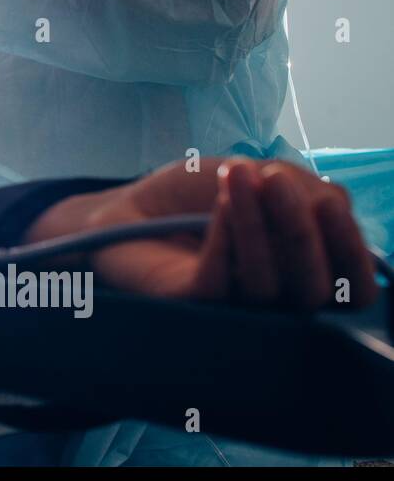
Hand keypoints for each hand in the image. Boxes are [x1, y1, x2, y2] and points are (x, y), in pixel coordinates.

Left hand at [41, 159, 378, 309]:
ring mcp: (229, 307)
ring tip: (237, 173)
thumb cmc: (197, 195)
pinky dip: (225, 239)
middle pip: (312, 288)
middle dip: (300, 229)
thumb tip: (331, 207)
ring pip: (266, 287)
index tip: (332, 203)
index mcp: (300, 274)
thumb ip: (307, 194)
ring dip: (256, 222)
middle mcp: (273, 300)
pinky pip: (217, 286)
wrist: (128, 202)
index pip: (352, 289)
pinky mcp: (185, 306)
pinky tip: (221, 201)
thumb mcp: (261, 179)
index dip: (352, 253)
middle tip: (275, 177)